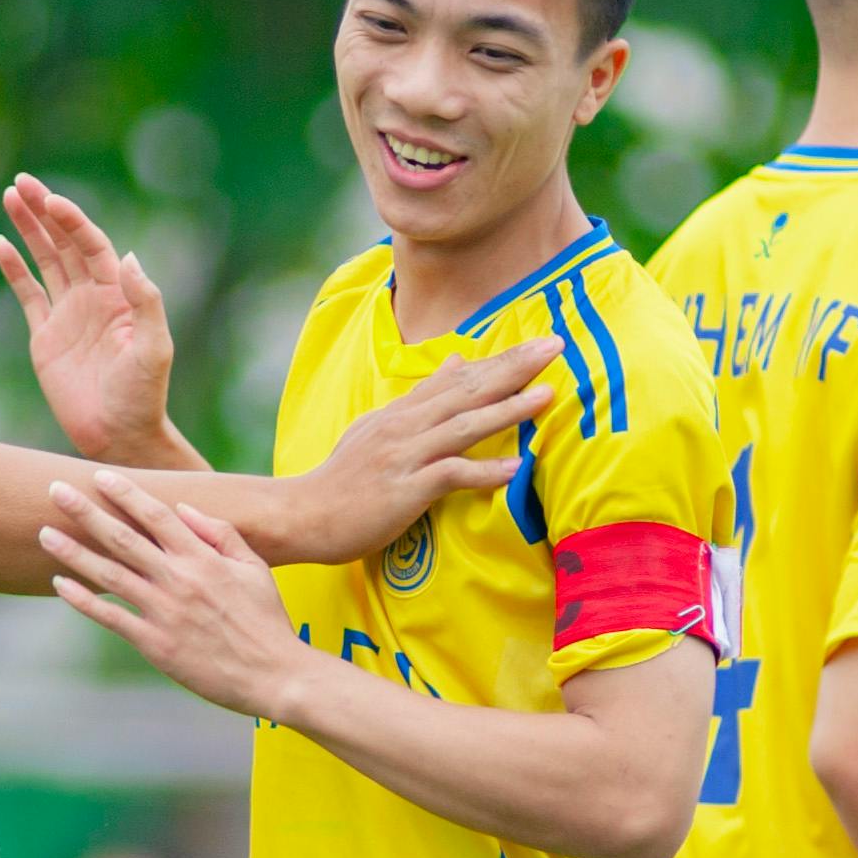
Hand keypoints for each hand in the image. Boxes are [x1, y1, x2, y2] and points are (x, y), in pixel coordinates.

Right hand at [0, 177, 195, 468]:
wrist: (118, 435)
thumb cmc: (144, 395)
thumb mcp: (154, 349)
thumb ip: (147, 302)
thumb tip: (129, 257)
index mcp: (119, 294)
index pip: (91, 245)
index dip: (72, 221)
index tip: (51, 201)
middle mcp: (92, 297)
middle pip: (65, 243)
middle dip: (44, 212)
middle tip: (21, 182)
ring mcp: (67, 315)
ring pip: (45, 261)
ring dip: (29, 229)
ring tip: (9, 197)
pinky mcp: (45, 337)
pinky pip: (27, 295)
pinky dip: (14, 269)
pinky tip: (1, 244)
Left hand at [44, 475, 315, 720]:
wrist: (274, 675)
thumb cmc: (267, 620)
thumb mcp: (254, 568)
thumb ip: (221, 533)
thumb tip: (184, 509)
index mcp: (203, 558)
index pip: (156, 515)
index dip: (125, 493)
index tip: (99, 476)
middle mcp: (178, 579)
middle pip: (123, 537)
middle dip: (86, 511)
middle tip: (55, 489)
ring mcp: (164, 612)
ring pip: (109, 573)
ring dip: (73, 552)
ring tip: (44, 533)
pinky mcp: (155, 644)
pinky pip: (111, 616)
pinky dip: (83, 600)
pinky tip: (60, 584)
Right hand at [285, 338, 560, 562]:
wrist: (303, 514)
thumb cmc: (344, 479)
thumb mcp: (380, 427)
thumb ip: (422, 397)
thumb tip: (458, 360)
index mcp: (403, 412)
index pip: (461, 378)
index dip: (502, 360)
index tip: (540, 343)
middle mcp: (406, 427)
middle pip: (468, 391)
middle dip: (514, 368)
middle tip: (555, 346)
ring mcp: (404, 456)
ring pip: (463, 427)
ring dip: (507, 411)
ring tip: (546, 397)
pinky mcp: (403, 489)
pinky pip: (449, 475)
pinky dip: (482, 471)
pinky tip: (514, 468)